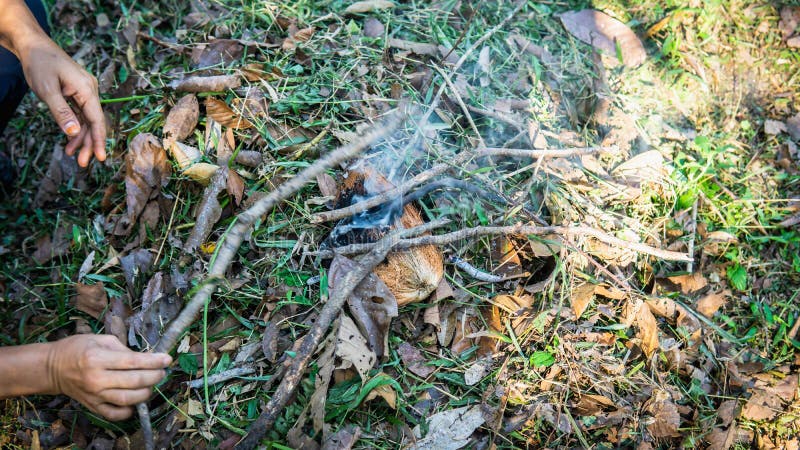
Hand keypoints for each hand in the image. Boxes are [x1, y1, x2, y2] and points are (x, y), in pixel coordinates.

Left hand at [16, 34, 106, 166]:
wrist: (33, 45)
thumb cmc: (39, 63)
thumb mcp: (47, 90)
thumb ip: (61, 112)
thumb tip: (74, 133)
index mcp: (87, 89)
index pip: (97, 120)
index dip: (99, 140)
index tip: (101, 158)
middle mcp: (90, 91)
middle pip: (94, 122)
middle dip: (89, 143)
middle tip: (83, 163)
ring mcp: (84, 92)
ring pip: (87, 120)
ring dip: (82, 138)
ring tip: (73, 155)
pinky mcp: (77, 93)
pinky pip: (80, 114)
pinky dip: (75, 127)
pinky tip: (71, 140)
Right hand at [47, 335, 171, 420]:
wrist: (52, 368)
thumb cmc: (77, 349)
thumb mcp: (100, 339)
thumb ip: (123, 348)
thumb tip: (144, 358)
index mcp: (98, 358)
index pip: (133, 361)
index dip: (153, 361)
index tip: (167, 359)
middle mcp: (96, 378)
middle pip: (134, 381)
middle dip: (155, 376)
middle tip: (163, 371)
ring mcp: (94, 395)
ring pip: (128, 399)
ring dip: (146, 392)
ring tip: (152, 384)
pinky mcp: (92, 406)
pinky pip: (114, 414)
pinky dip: (128, 411)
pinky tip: (136, 401)